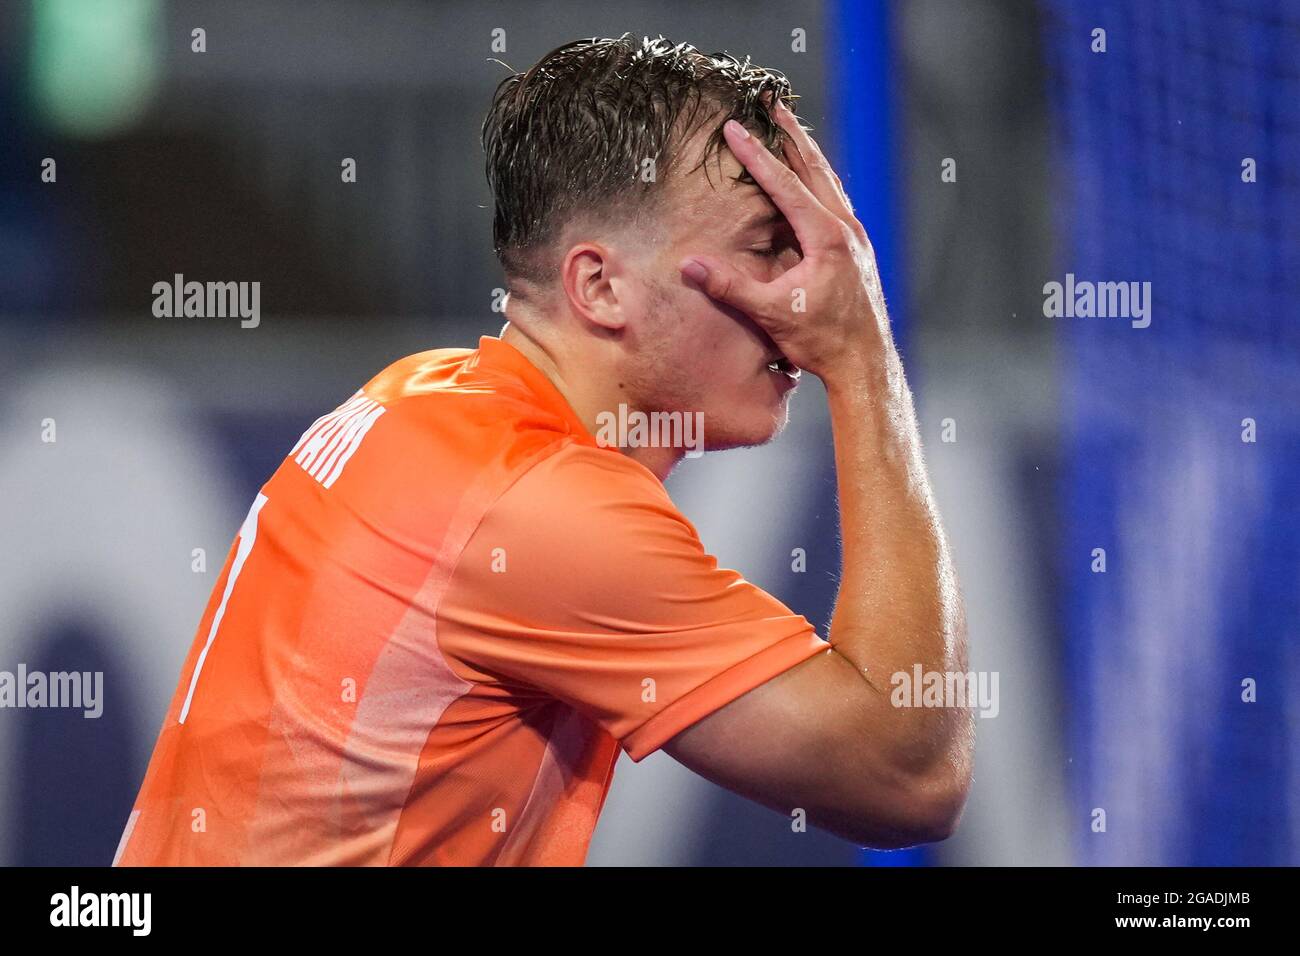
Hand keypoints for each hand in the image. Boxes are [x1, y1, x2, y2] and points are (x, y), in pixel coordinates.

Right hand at [678, 101, 889, 383]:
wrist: (864, 363)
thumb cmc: (822, 341)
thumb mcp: (771, 314)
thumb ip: (729, 287)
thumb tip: (689, 266)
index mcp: (827, 236)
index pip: (785, 184)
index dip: (756, 155)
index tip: (734, 128)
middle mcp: (847, 229)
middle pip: (816, 169)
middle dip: (791, 136)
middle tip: (773, 106)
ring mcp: (857, 239)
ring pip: (830, 183)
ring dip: (808, 156)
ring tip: (791, 134)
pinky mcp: (858, 251)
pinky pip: (836, 203)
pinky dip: (819, 183)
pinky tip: (810, 186)